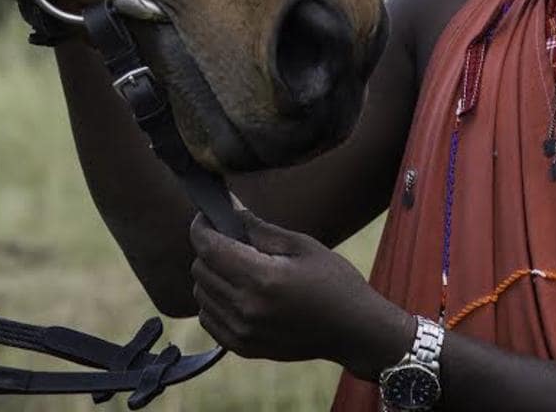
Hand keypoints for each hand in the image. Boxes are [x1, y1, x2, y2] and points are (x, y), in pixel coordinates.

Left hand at [188, 205, 414, 378]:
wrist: (355, 331)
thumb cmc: (335, 282)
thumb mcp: (302, 245)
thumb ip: (259, 228)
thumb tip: (230, 207)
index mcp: (261, 278)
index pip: (208, 248)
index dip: (201, 227)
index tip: (206, 216)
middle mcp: (247, 307)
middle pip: (200, 270)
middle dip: (208, 249)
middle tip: (229, 240)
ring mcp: (244, 332)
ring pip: (201, 295)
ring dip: (210, 276)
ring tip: (237, 267)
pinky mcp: (245, 348)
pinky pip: (209, 319)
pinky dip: (214, 302)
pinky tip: (237, 293)